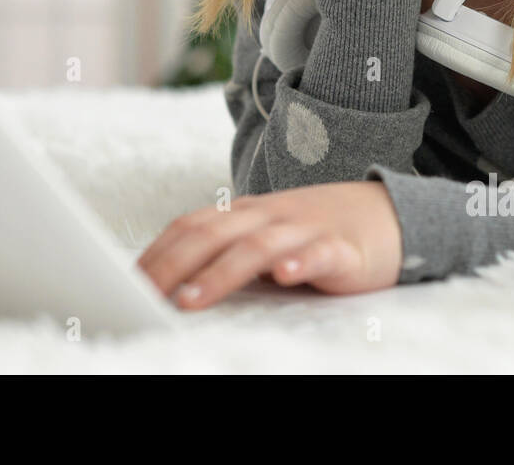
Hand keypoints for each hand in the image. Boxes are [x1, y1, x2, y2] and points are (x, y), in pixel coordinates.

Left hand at [136, 180, 403, 309]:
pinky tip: (285, 276)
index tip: (125, 281)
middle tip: (142, 294)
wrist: (387, 214)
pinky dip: (300, 263)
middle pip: (212, 234)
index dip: (157, 252)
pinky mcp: (341, 249)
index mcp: (244, 214)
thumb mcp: (263, 238)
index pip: (191, 227)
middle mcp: (268, 216)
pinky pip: (318, 254)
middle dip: (173, 265)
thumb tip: (168, 282)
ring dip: (220, 273)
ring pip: (256, 247)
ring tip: (191, 299)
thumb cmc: (313, 233)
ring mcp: (304, 230)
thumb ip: (224, 252)